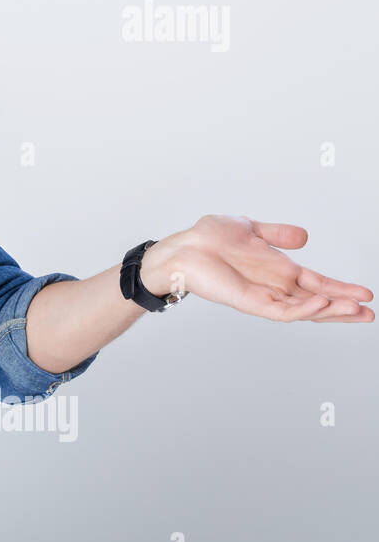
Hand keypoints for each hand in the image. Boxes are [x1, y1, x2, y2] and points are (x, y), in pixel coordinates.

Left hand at [141, 215, 373, 322]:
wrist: (182, 246)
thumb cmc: (209, 238)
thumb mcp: (251, 229)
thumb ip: (278, 234)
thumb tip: (304, 238)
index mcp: (278, 271)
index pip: (317, 284)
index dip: (341, 290)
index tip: (366, 295)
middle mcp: (274, 287)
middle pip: (316, 302)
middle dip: (343, 308)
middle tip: (369, 313)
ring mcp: (263, 296)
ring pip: (303, 310)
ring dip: (329, 311)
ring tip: (355, 311)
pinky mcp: (249, 302)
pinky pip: (280, 311)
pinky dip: (302, 309)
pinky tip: (320, 302)